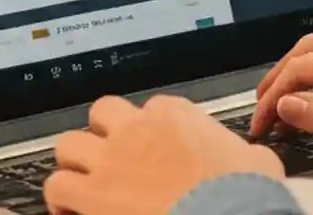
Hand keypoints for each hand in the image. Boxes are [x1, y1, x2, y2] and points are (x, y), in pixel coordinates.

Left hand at [44, 94, 283, 214]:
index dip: (151, 131)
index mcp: (175, 115)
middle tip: (113, 159)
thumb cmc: (245, 195)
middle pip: (102, 114)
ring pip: (68, 144)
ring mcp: (110, 160)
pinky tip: (73, 212)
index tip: (156, 150)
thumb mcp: (255, 162)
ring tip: (84, 185)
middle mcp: (136, 129)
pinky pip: (56, 186)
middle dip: (104, 134)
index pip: (153, 108)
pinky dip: (61, 200)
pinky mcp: (91, 195)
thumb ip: (239, 153)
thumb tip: (246, 160)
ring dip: (75, 164)